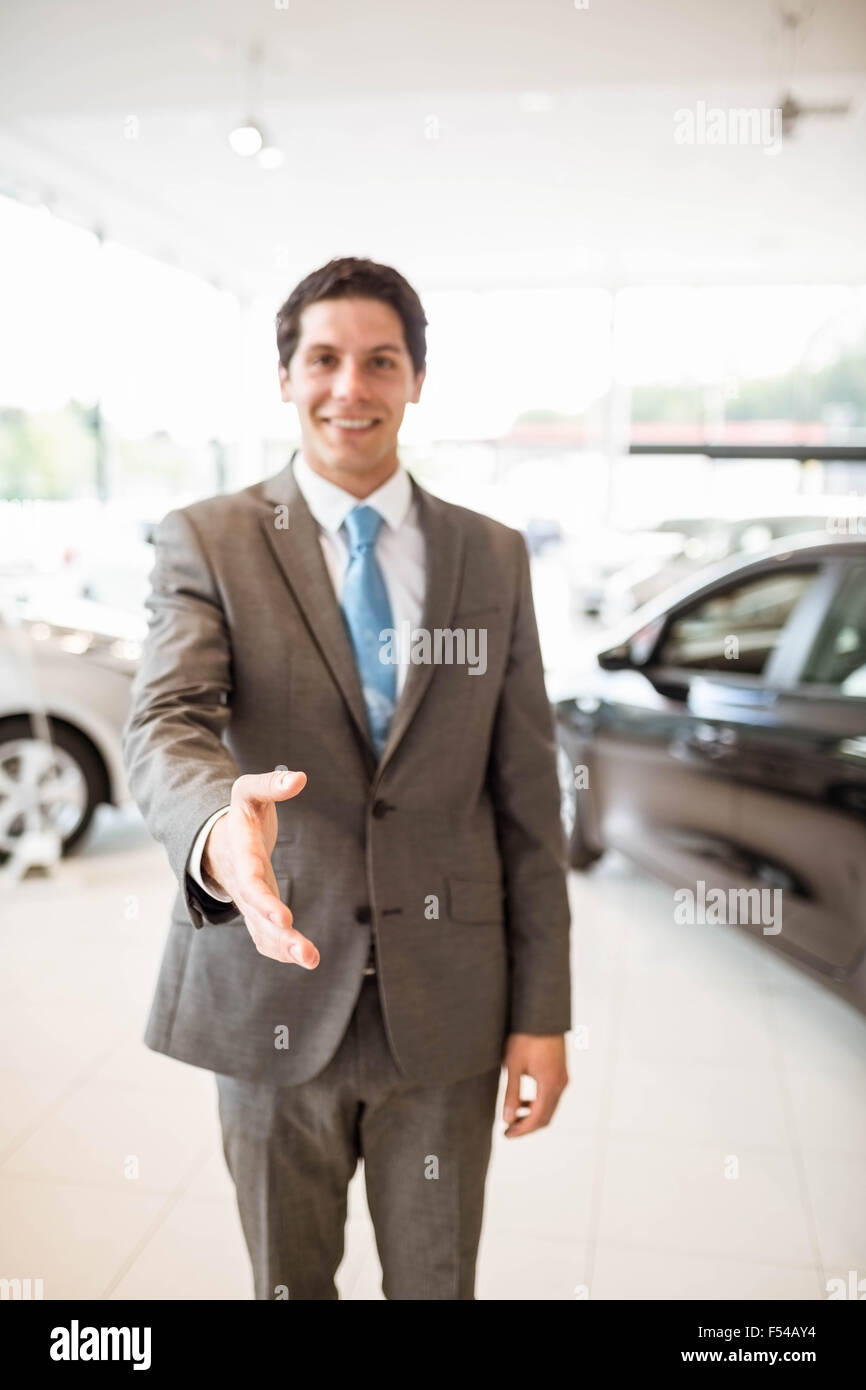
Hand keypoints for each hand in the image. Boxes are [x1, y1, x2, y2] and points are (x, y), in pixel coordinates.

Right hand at [202, 768, 318, 967]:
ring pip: (261, 931)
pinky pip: (264, 936)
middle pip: (258, 914)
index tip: (286, 918)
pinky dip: (280, 949)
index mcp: (240, 854)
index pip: (250, 881)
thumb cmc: (239, 813)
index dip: (265, 901)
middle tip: (306, 953)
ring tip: (311, 960)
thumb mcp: (249, 791)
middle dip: (280, 934)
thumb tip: (300, 778)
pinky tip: (304, 959)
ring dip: (284, 948)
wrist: (216, 840)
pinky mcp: (257, 911)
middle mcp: (242, 883)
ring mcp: (248, 901)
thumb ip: (272, 783)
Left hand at [501, 1034, 567, 1137]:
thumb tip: (507, 1119)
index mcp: (550, 1084)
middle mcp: (560, 1084)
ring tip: (512, 1117)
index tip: (506, 1135)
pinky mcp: (560, 1071)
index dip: (521, 1130)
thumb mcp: (513, 1066)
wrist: (541, 1013)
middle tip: (508, 1130)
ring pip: (549, 1107)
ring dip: (532, 1116)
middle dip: (527, 1126)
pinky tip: (523, 1101)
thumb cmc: (525, 1037)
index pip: (537, 1118)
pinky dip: (538, 1103)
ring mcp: (562, 1077)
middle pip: (546, 1117)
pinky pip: (551, 1096)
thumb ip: (512, 1094)